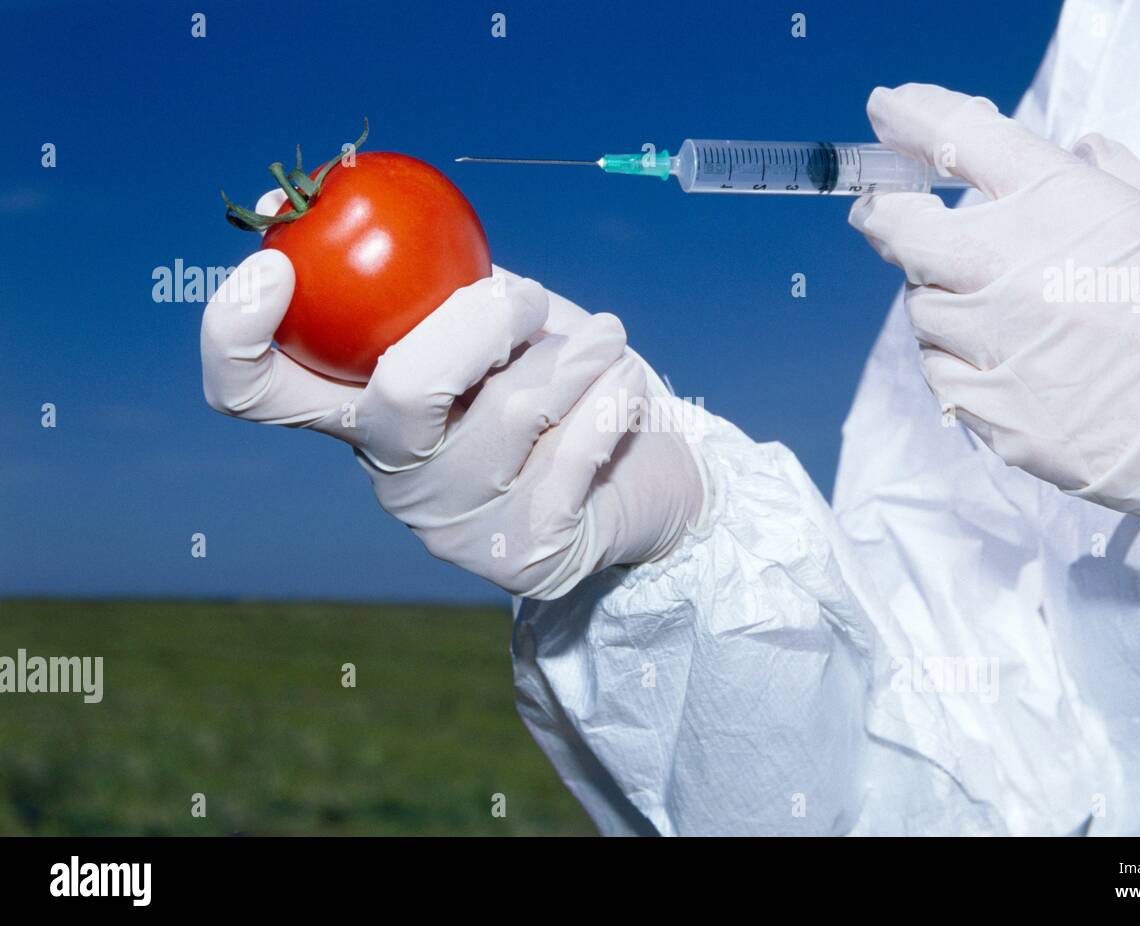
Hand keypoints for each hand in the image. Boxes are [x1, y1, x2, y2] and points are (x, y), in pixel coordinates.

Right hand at [201, 197, 703, 597]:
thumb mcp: (481, 320)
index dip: (233, 337)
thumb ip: (419, 274)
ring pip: (516, 409)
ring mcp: (455, 525)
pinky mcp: (524, 556)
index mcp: (358, 411)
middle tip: (531, 302)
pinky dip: (614, 396)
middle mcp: (393, 473)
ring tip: (608, 338)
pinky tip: (623, 384)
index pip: (253, 393)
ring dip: (577, 355)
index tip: (275, 271)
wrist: (640, 475)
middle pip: (405, 389)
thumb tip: (282, 206)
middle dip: (483, 321)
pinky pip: (579, 446)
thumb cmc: (545, 375)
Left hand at [850, 83, 1139, 568]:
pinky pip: (942, 376)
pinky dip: (956, 360)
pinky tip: (997, 361)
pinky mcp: (996, 417)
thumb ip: (1130, 184)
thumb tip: (1087, 156)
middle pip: (901, 230)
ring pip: (922, 310)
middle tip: (884, 211)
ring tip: (988, 304)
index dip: (910, 119)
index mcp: (1065, 204)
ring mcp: (997, 348)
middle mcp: (1011, 269)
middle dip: (886, 214)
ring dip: (940, 298)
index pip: (956, 137)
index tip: (889, 113)